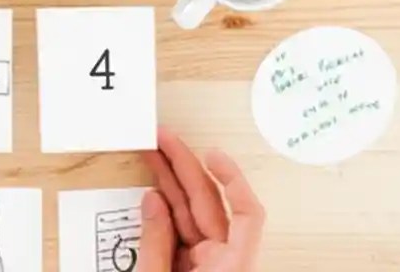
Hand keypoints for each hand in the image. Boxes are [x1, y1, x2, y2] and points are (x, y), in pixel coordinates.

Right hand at [137, 129, 264, 271]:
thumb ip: (156, 243)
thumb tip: (153, 203)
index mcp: (232, 265)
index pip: (247, 213)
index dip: (232, 178)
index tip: (213, 154)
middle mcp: (226, 261)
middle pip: (209, 205)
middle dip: (184, 167)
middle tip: (165, 140)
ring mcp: (210, 264)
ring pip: (192, 214)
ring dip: (171, 182)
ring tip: (154, 153)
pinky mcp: (195, 269)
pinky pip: (182, 231)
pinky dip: (167, 209)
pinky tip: (156, 188)